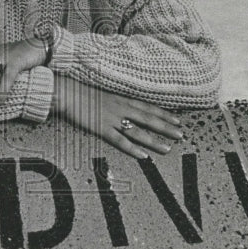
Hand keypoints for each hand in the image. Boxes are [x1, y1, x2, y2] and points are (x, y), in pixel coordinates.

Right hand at [51, 75, 183, 159]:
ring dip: (154, 140)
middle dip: (166, 127)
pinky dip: (132, 149)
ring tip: (168, 149)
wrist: (66, 92)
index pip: (147, 107)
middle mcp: (120, 108)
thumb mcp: (102, 94)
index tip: (177, 120)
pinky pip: (120, 141)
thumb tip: (124, 108)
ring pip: (138, 131)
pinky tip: (143, 156)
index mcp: (121, 98)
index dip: (163, 114)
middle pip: (148, 118)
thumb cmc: (81, 93)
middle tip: (181, 135)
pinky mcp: (101, 128)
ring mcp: (112, 118)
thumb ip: (114, 101)